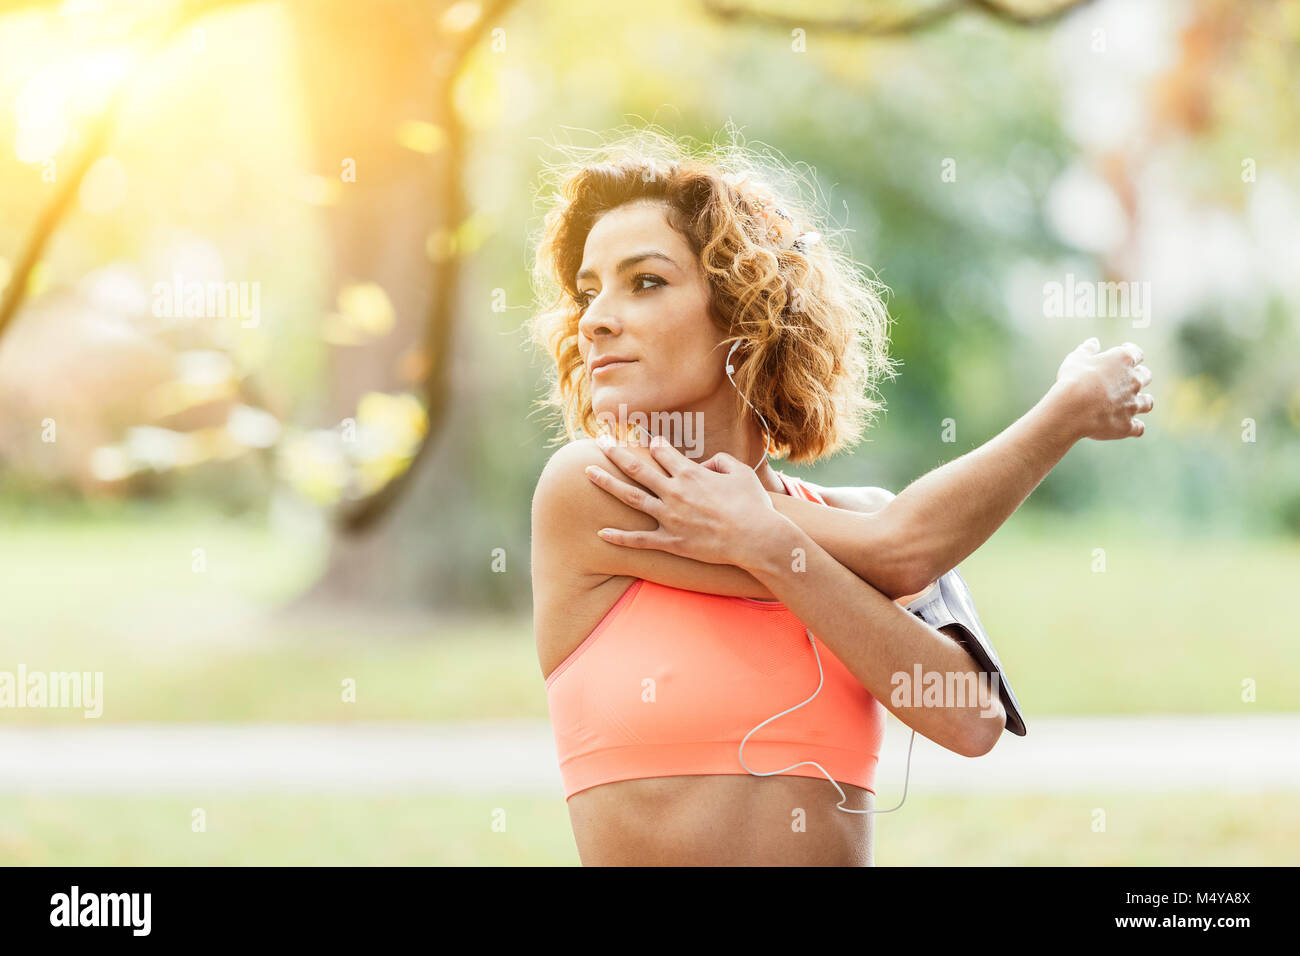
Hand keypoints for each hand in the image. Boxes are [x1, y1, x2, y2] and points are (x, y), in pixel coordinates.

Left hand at [585, 433, 780, 566]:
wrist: (756, 538)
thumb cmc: (753, 505)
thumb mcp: (740, 472)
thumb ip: (721, 460)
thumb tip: (707, 463)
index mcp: (690, 473)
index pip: (662, 450)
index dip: (654, 443)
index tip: (648, 440)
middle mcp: (674, 492)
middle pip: (637, 468)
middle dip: (615, 452)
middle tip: (598, 441)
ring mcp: (669, 517)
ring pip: (630, 497)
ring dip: (607, 483)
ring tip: (588, 472)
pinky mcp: (671, 541)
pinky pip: (639, 539)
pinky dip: (620, 537)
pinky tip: (601, 532)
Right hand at [1053, 338, 1154, 439]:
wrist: (1072, 409)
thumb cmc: (1073, 380)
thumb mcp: (1076, 359)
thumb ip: (1087, 349)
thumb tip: (1093, 342)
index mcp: (1123, 360)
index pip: (1136, 352)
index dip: (1130, 351)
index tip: (1124, 352)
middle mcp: (1134, 381)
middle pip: (1146, 376)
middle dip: (1139, 377)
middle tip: (1128, 379)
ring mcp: (1133, 404)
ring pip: (1147, 403)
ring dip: (1143, 402)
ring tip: (1134, 404)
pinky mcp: (1127, 424)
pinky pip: (1138, 428)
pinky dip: (1135, 427)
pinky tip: (1130, 426)